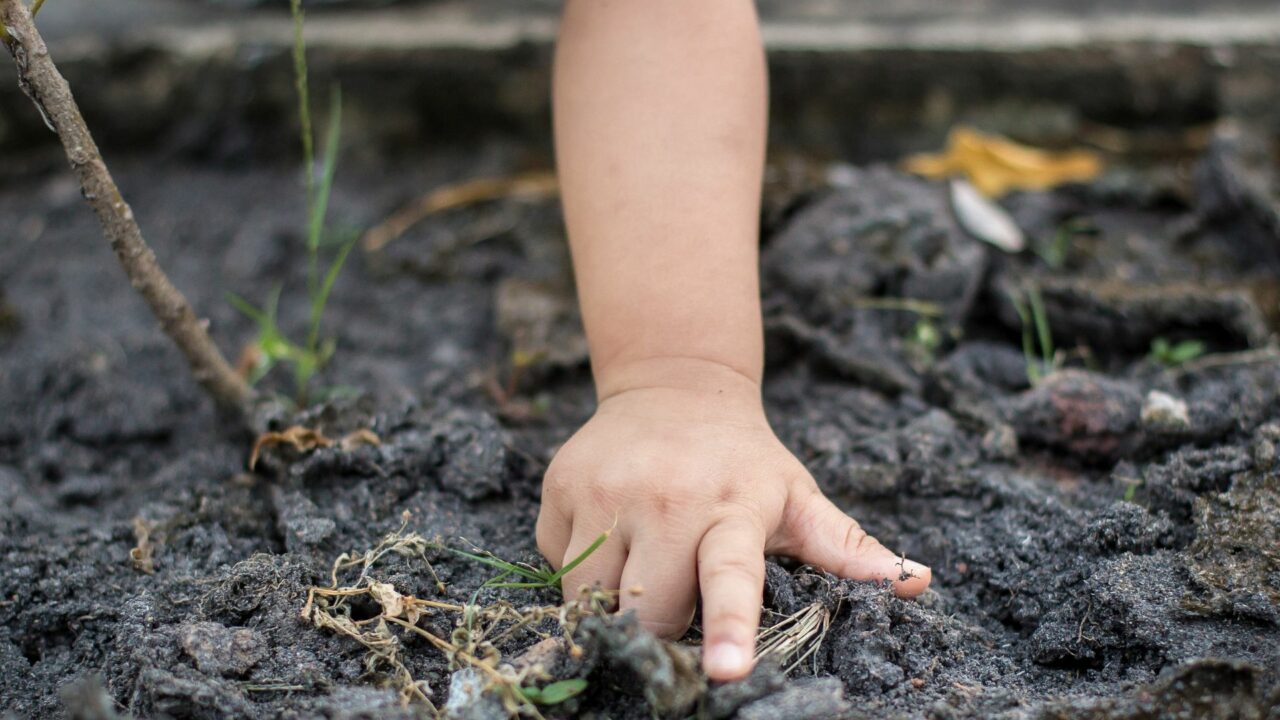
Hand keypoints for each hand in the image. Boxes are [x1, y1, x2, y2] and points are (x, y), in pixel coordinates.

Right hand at [535, 360, 930, 680]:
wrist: (673, 384)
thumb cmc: (745, 459)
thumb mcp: (798, 495)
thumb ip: (848, 546)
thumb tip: (919, 582)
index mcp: (733, 508)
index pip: (730, 577)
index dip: (728, 626)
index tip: (725, 671)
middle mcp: (665, 498)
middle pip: (648, 609)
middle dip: (660, 625)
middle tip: (676, 595)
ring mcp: (605, 490)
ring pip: (590, 596)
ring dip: (612, 602)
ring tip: (641, 562)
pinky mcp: (560, 487)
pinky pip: (557, 562)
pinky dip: (582, 566)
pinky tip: (611, 530)